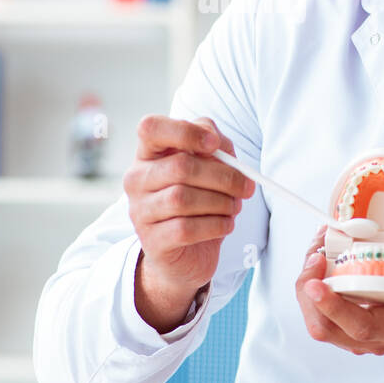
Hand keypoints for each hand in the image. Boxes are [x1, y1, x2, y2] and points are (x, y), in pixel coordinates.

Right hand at [124, 114, 256, 332]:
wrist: (186, 254)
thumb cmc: (199, 202)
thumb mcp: (209, 167)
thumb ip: (214, 146)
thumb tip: (219, 144)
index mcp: (149, 154)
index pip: (151, 128)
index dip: (184, 132)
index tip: (214, 145)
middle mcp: (137, 179)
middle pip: (180, 167)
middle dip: (222, 176)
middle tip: (246, 187)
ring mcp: (140, 211)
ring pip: (183, 199)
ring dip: (220, 202)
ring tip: (233, 207)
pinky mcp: (152, 241)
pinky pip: (186, 229)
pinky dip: (215, 225)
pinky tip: (225, 225)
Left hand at [296, 226, 383, 365]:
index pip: (361, 328)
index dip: (334, 308)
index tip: (316, 283)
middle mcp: (375, 336)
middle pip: (326, 329)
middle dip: (308, 293)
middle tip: (314, 256)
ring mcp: (357, 333)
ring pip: (316, 321)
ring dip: (306, 286)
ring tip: (317, 250)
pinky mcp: (345, 322)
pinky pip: (317, 310)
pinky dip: (312, 283)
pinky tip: (321, 257)